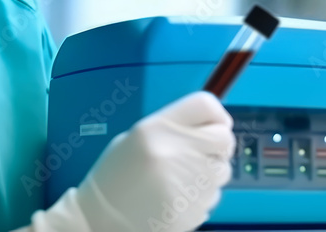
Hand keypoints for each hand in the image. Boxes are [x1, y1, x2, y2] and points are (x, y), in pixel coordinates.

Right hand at [19, 91, 234, 231]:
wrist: (102, 220)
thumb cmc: (115, 178)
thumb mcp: (135, 138)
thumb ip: (173, 127)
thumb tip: (210, 125)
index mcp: (156, 129)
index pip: (206, 105)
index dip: (214, 115)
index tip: (212, 124)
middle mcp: (175, 153)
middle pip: (224, 138)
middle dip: (217, 144)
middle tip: (201, 152)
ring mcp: (187, 184)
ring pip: (222, 170)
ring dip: (210, 172)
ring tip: (181, 178)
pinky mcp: (193, 209)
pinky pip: (213, 195)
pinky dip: (201, 195)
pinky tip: (177, 196)